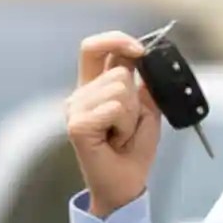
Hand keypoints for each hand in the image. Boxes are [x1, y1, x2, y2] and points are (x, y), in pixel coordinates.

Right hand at [64, 31, 161, 217]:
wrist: (126, 183)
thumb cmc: (134, 149)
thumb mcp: (147, 110)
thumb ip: (143, 84)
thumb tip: (143, 58)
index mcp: (95, 87)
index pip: (95, 48)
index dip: (117, 40)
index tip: (139, 50)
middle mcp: (80, 94)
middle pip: (119, 72)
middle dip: (137, 100)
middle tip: (128, 125)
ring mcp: (75, 109)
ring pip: (121, 90)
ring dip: (132, 116)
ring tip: (122, 134)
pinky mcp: (77, 124)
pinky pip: (114, 108)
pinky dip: (125, 125)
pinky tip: (115, 140)